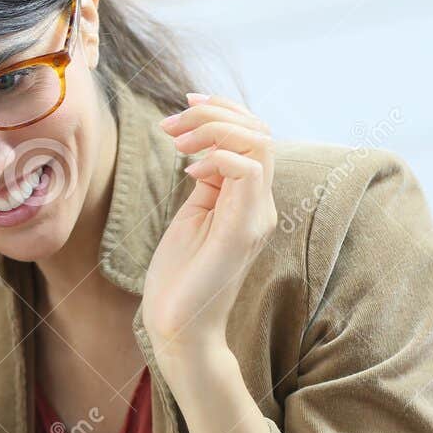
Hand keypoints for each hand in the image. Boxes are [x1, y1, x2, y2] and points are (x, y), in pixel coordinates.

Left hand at [144, 92, 278, 362]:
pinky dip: (217, 158)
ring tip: (176, 141)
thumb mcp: (193, 216)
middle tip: (172, 123)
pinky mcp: (243, 230)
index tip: (183, 105)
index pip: (254, 136)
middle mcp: (261, 204)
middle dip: (215, 112)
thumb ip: (206, 183)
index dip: (224, 110)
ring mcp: (257, 216)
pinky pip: (248, 172)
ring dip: (214, 129)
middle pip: (260, 131)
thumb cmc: (179, 277)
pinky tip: (189, 173)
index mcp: (249, 199)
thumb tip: (202, 151)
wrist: (177, 327)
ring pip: (259, 143)